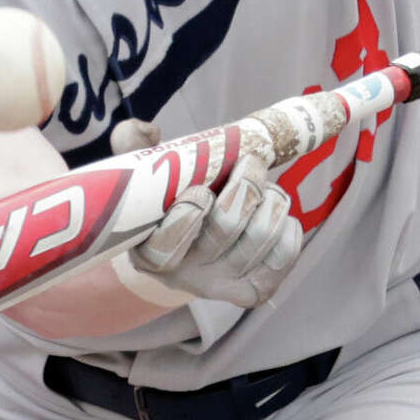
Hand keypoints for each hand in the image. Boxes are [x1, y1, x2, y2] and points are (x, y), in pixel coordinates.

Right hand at [110, 119, 302, 307]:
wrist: (193, 246)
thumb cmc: (169, 201)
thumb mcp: (142, 174)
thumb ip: (132, 145)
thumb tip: (149, 131)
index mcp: (150, 254)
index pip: (166, 246)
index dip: (187, 216)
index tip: (199, 189)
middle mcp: (186, 275)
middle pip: (225, 228)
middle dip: (244, 186)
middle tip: (250, 161)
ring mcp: (222, 284)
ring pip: (260, 237)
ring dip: (271, 199)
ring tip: (266, 181)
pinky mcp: (254, 289)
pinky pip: (284, 256)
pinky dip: (288, 226)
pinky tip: (275, 208)